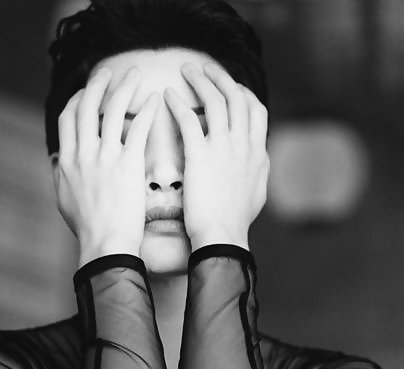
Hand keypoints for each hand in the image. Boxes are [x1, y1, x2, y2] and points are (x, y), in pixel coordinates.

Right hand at [54, 66, 159, 264]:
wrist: (105, 245)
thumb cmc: (87, 228)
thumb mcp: (63, 199)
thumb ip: (58, 175)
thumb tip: (55, 160)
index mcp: (66, 160)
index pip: (68, 118)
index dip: (77, 99)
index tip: (87, 92)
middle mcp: (83, 154)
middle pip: (87, 106)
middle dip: (97, 83)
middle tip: (108, 71)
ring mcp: (105, 158)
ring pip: (112, 110)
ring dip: (123, 87)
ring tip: (133, 73)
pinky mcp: (128, 165)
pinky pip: (138, 128)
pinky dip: (146, 110)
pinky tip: (155, 99)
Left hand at [164, 63, 268, 250]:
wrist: (222, 237)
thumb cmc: (235, 222)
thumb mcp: (257, 193)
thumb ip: (259, 170)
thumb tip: (263, 159)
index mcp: (257, 153)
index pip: (257, 111)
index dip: (244, 94)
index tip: (231, 88)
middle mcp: (244, 145)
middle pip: (237, 97)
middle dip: (221, 77)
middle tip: (205, 68)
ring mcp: (223, 149)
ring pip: (215, 100)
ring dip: (200, 81)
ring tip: (186, 71)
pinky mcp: (201, 156)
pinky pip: (189, 119)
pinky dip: (179, 103)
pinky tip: (168, 95)